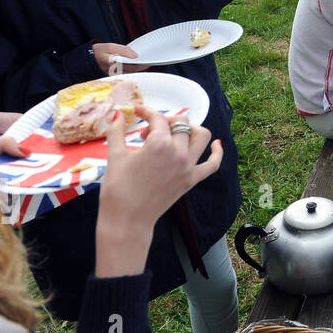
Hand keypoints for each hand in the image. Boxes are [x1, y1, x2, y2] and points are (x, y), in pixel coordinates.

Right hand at [93, 42, 148, 74]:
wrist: (86, 60)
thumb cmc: (97, 52)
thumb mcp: (109, 46)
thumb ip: (123, 50)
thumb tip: (135, 55)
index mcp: (113, 64)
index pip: (131, 66)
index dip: (141, 65)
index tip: (149, 62)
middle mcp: (114, 72)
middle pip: (132, 70)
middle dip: (142, 67)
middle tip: (150, 63)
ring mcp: (114, 75)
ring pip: (130, 73)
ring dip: (138, 69)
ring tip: (145, 63)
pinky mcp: (114, 76)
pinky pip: (126, 73)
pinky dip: (132, 69)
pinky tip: (137, 65)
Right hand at [95, 106, 220, 276]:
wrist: (127, 219)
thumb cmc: (117, 188)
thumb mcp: (115, 156)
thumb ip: (116, 132)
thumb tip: (117, 115)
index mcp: (159, 143)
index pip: (157, 118)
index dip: (146, 112)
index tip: (137, 112)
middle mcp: (179, 151)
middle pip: (180, 124)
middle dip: (164, 121)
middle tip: (147, 132)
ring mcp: (189, 166)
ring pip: (202, 136)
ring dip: (191, 129)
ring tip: (175, 133)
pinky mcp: (192, 179)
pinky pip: (213, 163)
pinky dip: (217, 152)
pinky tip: (216, 145)